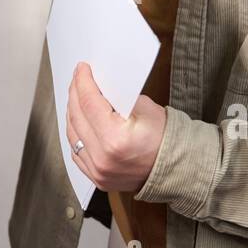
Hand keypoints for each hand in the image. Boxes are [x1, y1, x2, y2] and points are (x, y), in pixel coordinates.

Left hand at [66, 62, 166, 192]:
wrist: (175, 167)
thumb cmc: (165, 138)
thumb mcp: (146, 108)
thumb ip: (118, 96)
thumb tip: (97, 84)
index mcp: (115, 139)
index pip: (89, 102)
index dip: (82, 82)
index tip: (81, 69)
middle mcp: (102, 158)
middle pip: (76, 116)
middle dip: (75, 93)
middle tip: (78, 79)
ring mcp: (98, 171)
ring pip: (72, 134)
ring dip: (72, 112)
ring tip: (77, 97)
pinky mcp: (97, 177)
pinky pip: (77, 152)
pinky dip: (76, 133)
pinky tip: (79, 121)